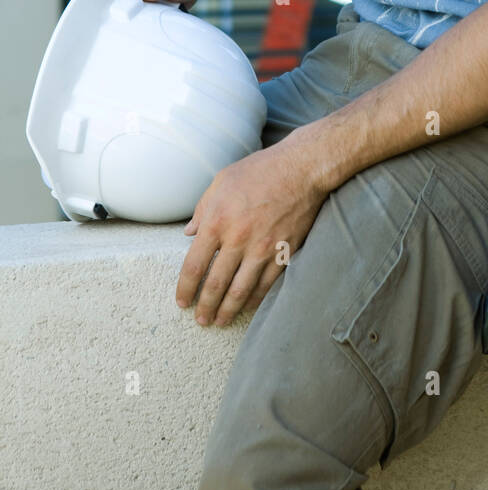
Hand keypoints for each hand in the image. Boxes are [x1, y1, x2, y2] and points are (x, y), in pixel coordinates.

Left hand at [176, 131, 326, 326]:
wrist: (302, 168)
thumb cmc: (260, 170)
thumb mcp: (221, 181)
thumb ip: (202, 209)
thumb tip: (189, 233)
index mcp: (217, 220)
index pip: (194, 266)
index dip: (186, 289)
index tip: (182, 302)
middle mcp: (238, 239)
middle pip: (215, 285)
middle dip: (205, 307)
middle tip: (200, 320)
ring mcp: (263, 248)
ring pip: (240, 292)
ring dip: (228, 311)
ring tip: (220, 321)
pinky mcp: (284, 253)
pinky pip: (266, 285)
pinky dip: (254, 300)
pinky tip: (246, 306)